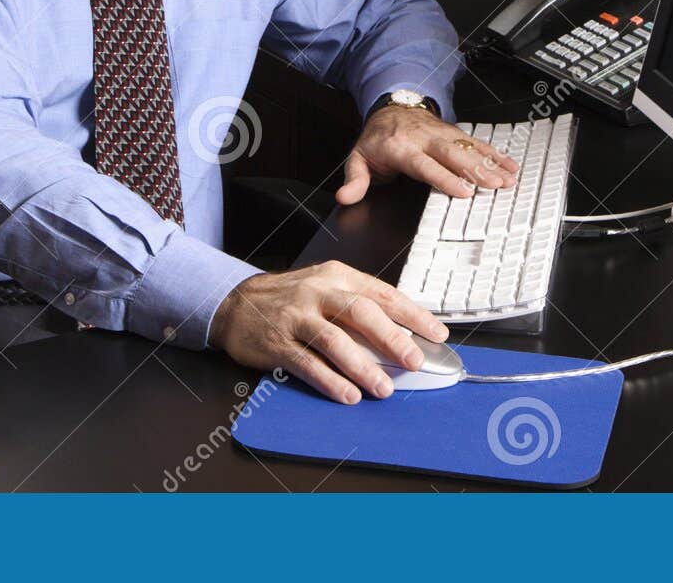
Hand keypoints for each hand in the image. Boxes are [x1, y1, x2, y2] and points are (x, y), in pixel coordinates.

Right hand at [210, 261, 448, 403]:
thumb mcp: (327, 288)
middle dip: (392, 339)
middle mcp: (318, 292)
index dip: (412, 314)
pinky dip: (329, 381)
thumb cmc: (291, 298)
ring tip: (383, 388)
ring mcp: (296, 316)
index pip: (382, 294)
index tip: (436, 334)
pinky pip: (307, 363)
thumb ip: (359, 306)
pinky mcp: (277, 342)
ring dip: (362, 367)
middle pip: (361, 313)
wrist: (236, 302)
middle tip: (414, 361)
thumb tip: (403, 334)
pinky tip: (347, 395)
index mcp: (338, 276)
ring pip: (334, 340)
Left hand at [335, 104, 518, 204]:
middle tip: (495, 185)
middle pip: (453, 155)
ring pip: (468, 148)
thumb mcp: (358, 158)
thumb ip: (355, 180)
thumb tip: (345, 196)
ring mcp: (442, 134)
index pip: (425, 165)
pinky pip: (476, 143)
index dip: (444, 178)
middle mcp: (425, 139)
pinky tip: (510, 165)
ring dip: (490, 163)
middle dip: (476, 170)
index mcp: (401, 148)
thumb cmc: (377, 139)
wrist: (389, 107)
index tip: (462, 191)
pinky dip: (495, 154)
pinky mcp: (454, 133)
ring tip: (508, 177)